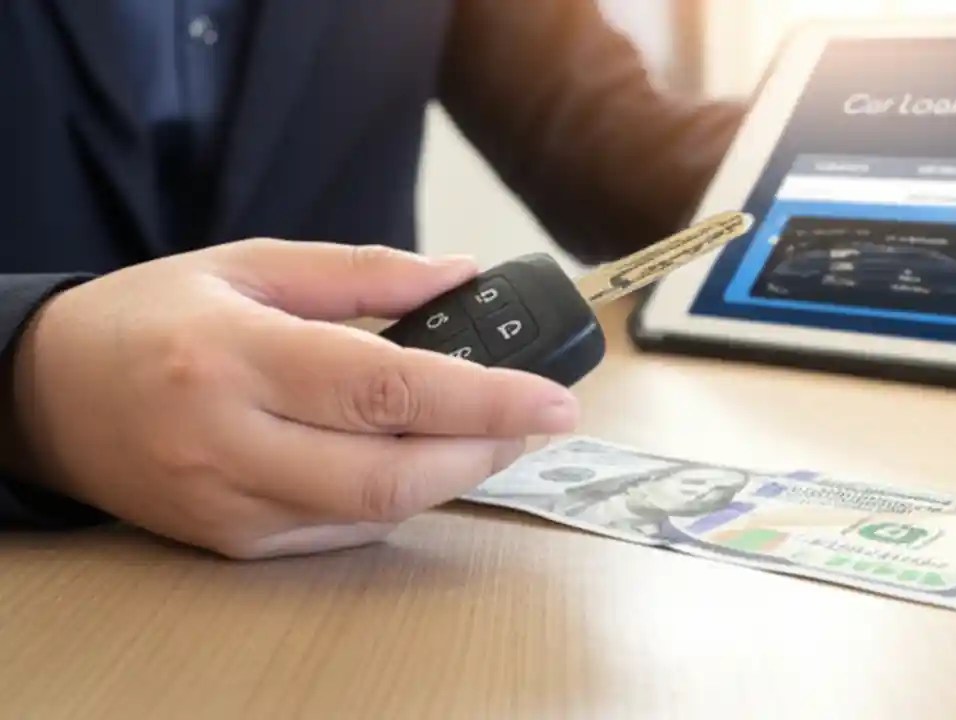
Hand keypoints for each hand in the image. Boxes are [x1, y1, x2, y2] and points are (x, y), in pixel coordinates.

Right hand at [13, 240, 578, 558]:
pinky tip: (410, 456)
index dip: (484, 400)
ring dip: (450, 474)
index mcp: (236, 355)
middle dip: (485, 450)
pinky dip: (394, 495)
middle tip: (534, 419)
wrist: (44, 396)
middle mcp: (230, 442)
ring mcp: (229, 506)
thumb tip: (459, 277)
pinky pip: (341, 530)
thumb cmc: (147, 319)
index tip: (553, 400)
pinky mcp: (232, 544)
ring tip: (484, 429)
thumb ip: (362, 275)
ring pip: (376, 511)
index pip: (386, 389)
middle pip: (393, 473)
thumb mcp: (249, 266)